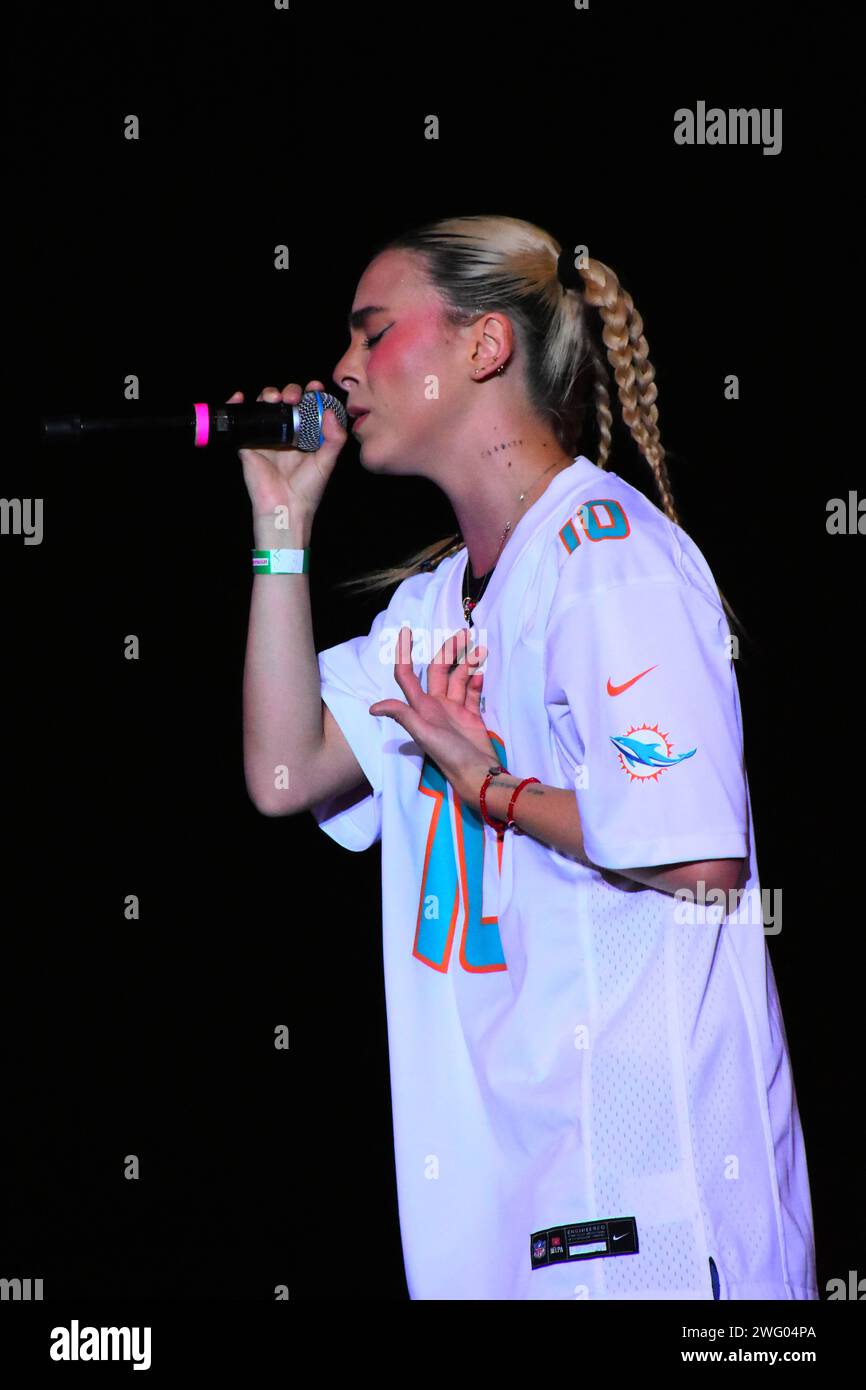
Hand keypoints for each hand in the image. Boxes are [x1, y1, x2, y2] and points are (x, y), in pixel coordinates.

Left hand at [368, 627, 499, 802]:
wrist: (477, 772)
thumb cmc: (448, 754)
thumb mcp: (424, 733)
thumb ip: (402, 715)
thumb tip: (372, 708)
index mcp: (420, 707)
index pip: (407, 675)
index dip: (404, 653)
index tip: (406, 631)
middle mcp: (435, 705)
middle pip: (438, 670)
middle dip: (449, 650)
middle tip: (464, 633)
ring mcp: (454, 709)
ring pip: (458, 678)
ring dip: (467, 662)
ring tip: (479, 648)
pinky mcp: (471, 716)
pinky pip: (471, 692)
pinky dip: (476, 681)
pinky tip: (481, 672)